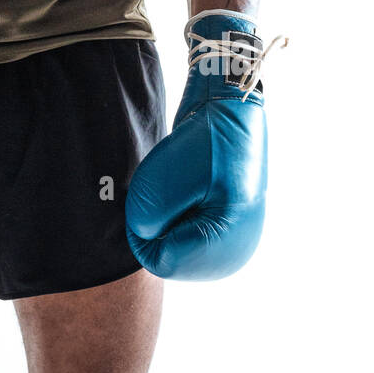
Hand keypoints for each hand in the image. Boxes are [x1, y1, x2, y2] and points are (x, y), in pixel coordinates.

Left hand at [125, 9, 284, 279]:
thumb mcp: (163, 180)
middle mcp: (231, 255)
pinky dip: (177, 210)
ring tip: (181, 183)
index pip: (159, 261)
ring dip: (166, 214)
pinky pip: (183, 230)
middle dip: (156, 222)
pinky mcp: (223, 228)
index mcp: (223, 249)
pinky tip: (187, 186)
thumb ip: (145, 219)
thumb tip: (142, 234)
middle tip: (170, 186)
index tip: (151, 192)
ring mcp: (229, 242)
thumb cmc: (203, 143)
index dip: (141, 230)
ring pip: (172, 240)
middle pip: (166, 253)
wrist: (232, 111)